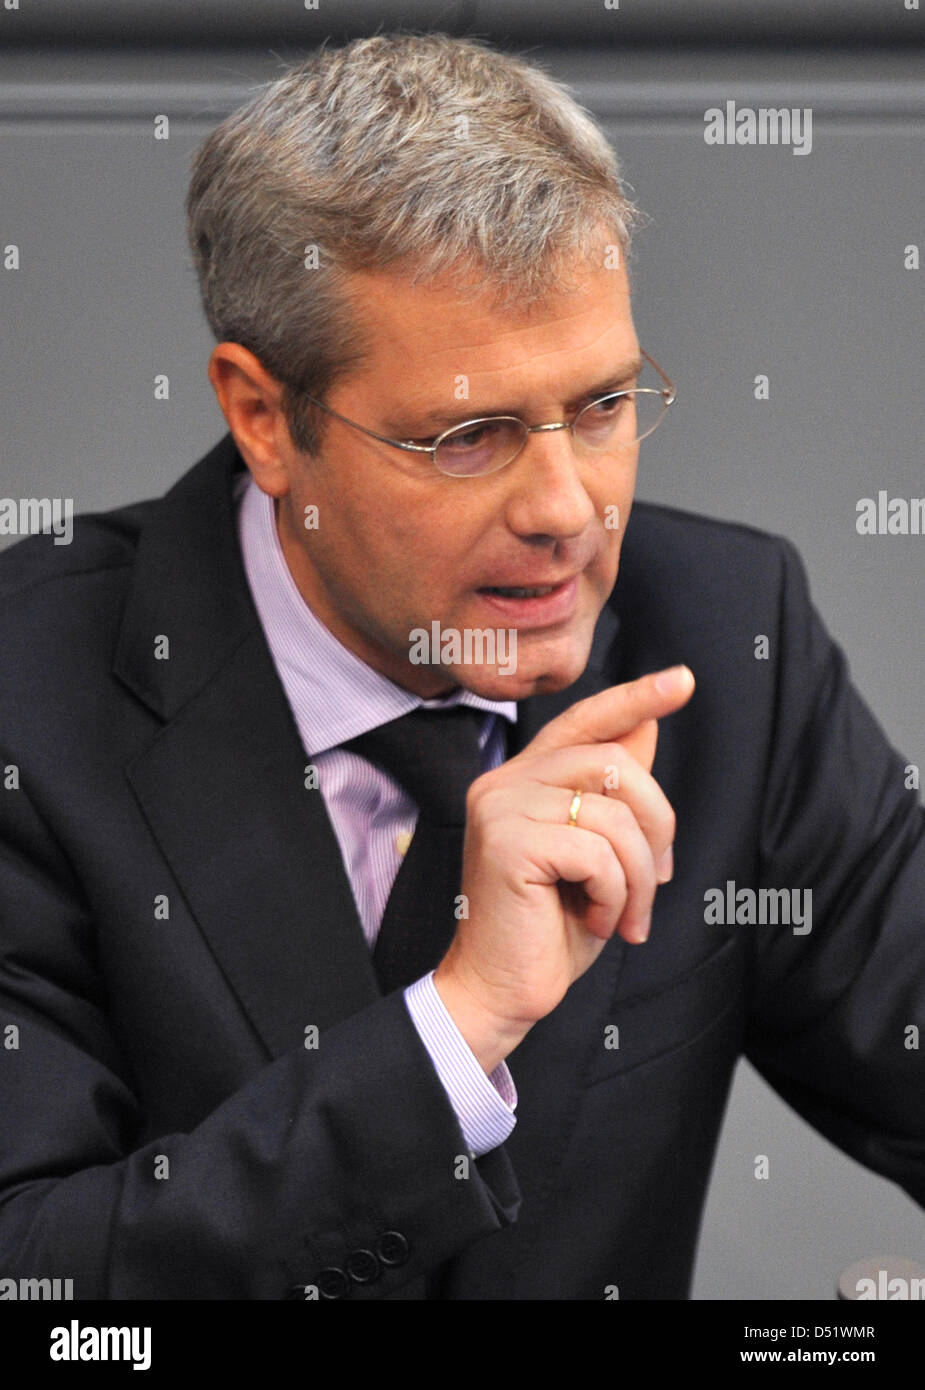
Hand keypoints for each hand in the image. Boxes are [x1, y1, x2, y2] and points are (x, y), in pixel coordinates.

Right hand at [433, 664, 694, 1070]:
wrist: (501, 992)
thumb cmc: (549, 929)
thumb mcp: (598, 855)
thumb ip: (614, 794)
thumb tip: (647, 728)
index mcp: (524, 779)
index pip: (585, 721)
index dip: (635, 699)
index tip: (682, 680)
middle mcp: (504, 781)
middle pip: (617, 764)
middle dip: (659, 825)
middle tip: (659, 881)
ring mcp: (501, 808)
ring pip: (615, 814)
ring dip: (640, 876)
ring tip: (625, 914)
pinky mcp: (507, 843)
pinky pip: (598, 853)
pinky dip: (615, 894)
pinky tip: (597, 920)